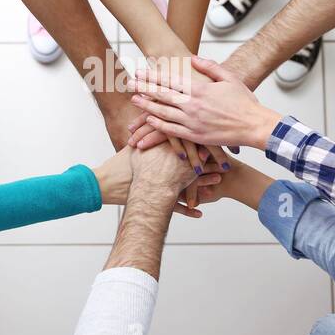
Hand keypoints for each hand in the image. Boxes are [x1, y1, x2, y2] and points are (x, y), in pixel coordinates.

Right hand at [95, 143, 221, 215]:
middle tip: (226, 158)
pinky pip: (176, 206)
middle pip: (194, 159)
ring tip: (220, 180)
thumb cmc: (120, 164)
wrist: (108, 183)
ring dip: (206, 181)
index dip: (204, 138)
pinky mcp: (158, 198)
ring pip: (190, 181)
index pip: (188, 139)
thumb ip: (146, 134)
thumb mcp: (135, 146)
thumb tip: (152, 121)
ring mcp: (164, 182)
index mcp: (161, 149)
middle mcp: (166, 164)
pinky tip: (199, 213)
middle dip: (211, 158)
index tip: (218, 136)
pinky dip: (188, 209)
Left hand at [129, 55, 281, 149]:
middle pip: (162, 95)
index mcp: (200, 90)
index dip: (153, 76)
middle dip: (144, 88)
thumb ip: (209, 67)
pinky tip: (150, 120)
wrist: (255, 126)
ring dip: (147, 106)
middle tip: (129, 83)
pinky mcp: (196, 136)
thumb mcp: (229, 78)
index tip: (140, 71)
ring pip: (164, 113)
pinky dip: (159, 124)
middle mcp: (193, 106)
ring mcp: (193, 122)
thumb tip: (193, 59)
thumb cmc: (245, 102)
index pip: (171, 80)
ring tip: (134, 100)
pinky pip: (173, 130)